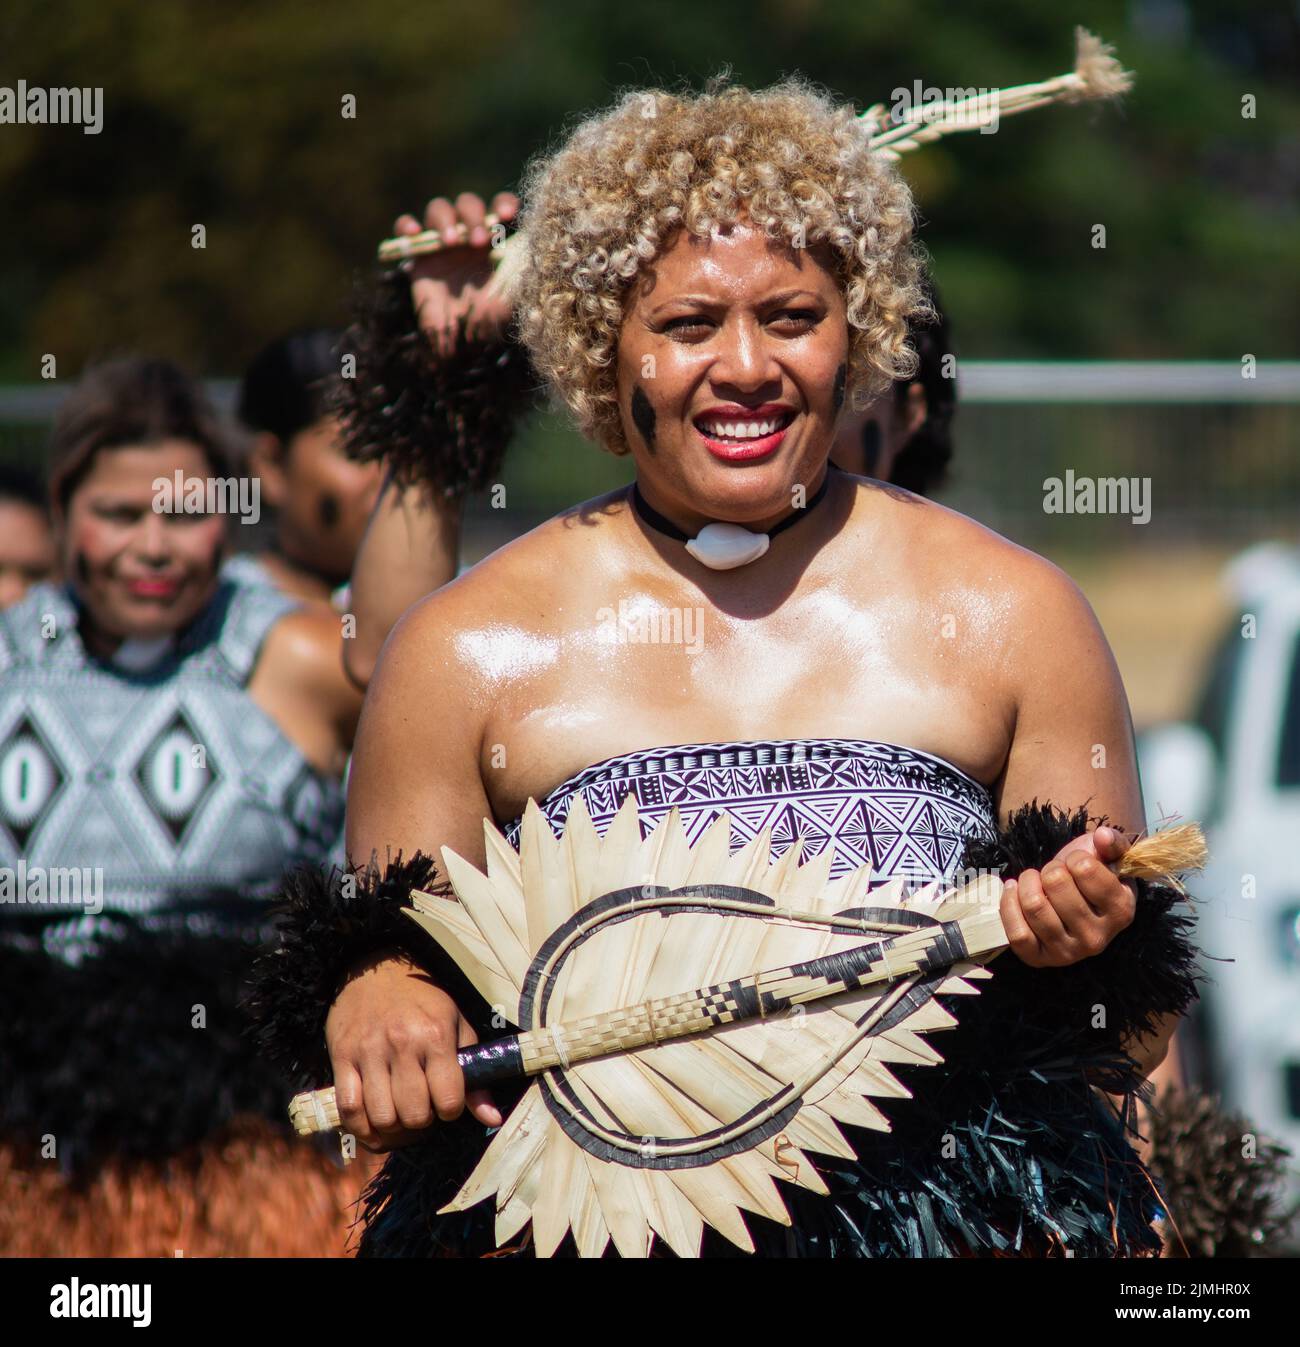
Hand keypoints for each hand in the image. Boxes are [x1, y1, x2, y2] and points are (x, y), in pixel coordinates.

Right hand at [325, 953, 502, 1150]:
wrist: (377, 970)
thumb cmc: (424, 1002)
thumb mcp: (458, 1028)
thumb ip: (474, 1077)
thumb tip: (493, 1118)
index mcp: (436, 1035)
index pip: (448, 1100)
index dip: (451, 1111)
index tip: (446, 1103)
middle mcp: (402, 1043)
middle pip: (414, 1115)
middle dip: (422, 1122)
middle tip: (422, 1109)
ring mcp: (369, 1051)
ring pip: (381, 1117)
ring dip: (393, 1128)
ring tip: (399, 1115)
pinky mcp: (341, 1056)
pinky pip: (348, 1109)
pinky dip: (361, 1127)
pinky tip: (373, 1123)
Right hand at [393, 190, 519, 357]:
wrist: (460, 344)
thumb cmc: (491, 321)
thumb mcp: (514, 296)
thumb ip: (525, 272)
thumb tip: (541, 249)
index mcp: (495, 241)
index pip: (499, 208)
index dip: (503, 203)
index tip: (507, 213)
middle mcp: (468, 236)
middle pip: (467, 203)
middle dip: (473, 216)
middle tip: (479, 241)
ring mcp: (442, 243)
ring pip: (438, 209)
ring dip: (445, 220)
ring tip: (451, 243)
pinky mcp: (418, 254)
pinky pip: (405, 227)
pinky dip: (407, 224)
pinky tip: (414, 232)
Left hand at [1000, 825, 1136, 967]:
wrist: (1071, 903)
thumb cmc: (1090, 876)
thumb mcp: (1106, 856)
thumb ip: (1112, 842)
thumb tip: (1103, 836)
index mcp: (1121, 911)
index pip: (1084, 868)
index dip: (1075, 858)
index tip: (1076, 864)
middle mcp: (1098, 939)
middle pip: (1054, 884)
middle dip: (1050, 869)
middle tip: (1054, 874)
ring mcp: (1068, 953)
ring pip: (1034, 906)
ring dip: (1027, 883)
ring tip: (1034, 881)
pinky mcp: (1040, 959)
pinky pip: (1016, 933)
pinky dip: (1008, 904)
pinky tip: (1014, 891)